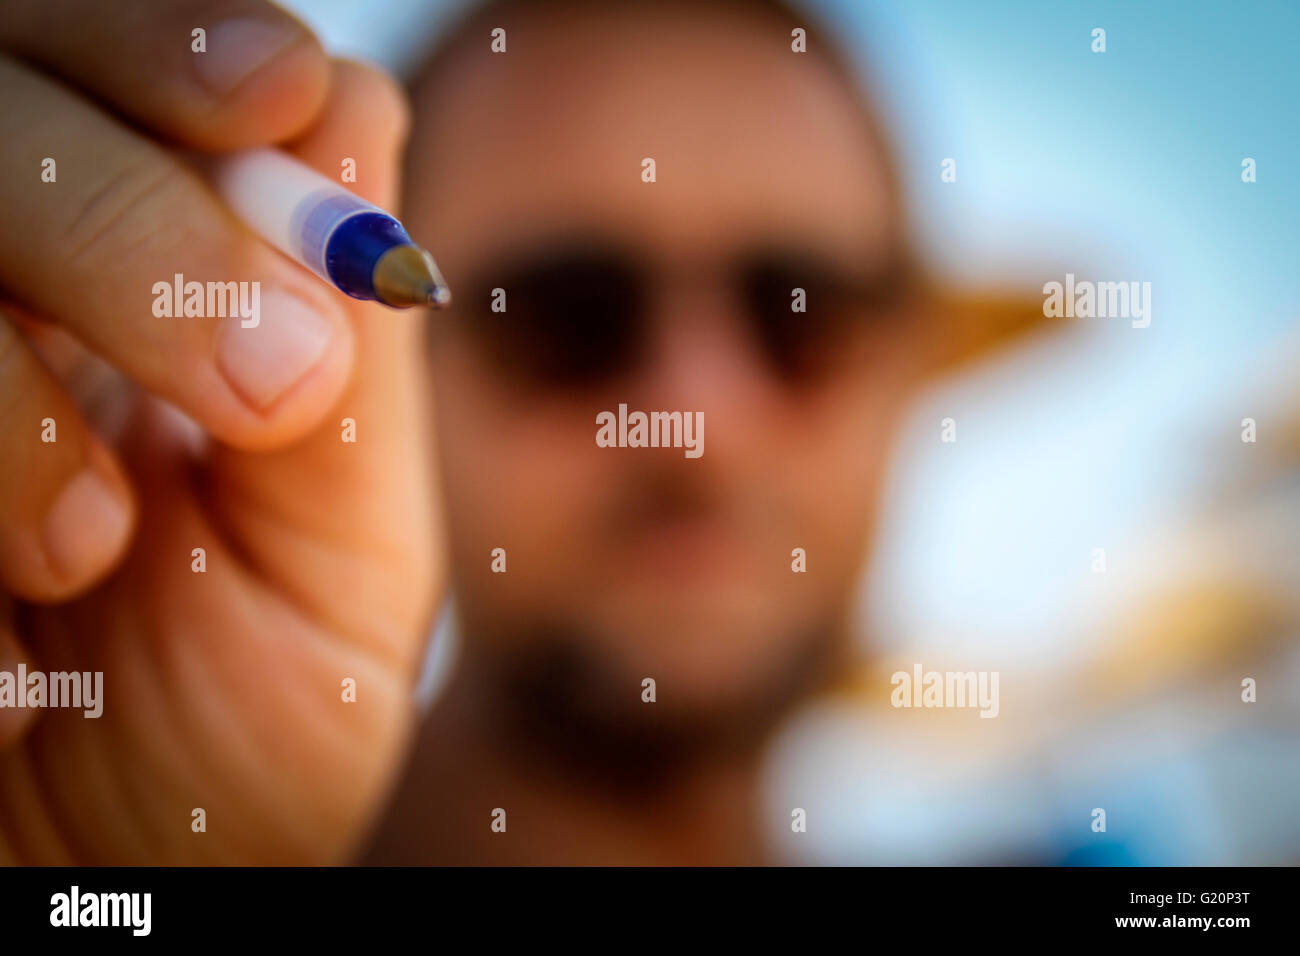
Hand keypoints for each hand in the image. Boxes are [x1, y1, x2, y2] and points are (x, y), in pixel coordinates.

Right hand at [0, 0, 440, 862]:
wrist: (100, 911)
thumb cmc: (220, 762)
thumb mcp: (336, 578)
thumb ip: (353, 373)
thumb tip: (351, 112)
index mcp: (138, 297)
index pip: (136, 66)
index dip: (183, 48)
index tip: (279, 93)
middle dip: (126, 215)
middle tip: (258, 386)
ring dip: (1, 378)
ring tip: (84, 548)